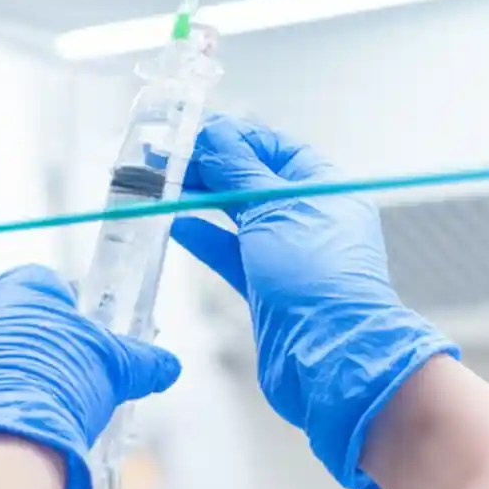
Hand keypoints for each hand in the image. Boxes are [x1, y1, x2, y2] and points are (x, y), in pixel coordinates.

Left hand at [0, 265, 180, 488]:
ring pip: (9, 356)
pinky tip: (34, 420)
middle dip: (59, 347)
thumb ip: (144, 361)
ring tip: (62, 404)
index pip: (54, 284)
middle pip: (31, 322)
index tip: (98, 334)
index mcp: (20, 287)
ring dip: (35, 375)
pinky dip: (10, 399)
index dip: (80, 308)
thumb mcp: (117, 366)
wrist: (7, 437)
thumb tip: (168, 366)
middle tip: (86, 375)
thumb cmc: (60, 382)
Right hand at [172, 114, 459, 488]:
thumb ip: (238, 171)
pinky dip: (201, 236)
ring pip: (234, 216)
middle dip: (207, 167)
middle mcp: (306, 218)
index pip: (273, 149)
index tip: (190, 131)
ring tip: (160, 184)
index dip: (232, 137)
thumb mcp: (274, 210)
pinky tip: (174, 222)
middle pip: (250, 181)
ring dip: (198, 199)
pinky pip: (227, 252)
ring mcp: (284, 254)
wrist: (328, 357)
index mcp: (323, 190)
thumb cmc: (316, 278)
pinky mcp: (264, 287)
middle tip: (162, 158)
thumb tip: (214, 134)